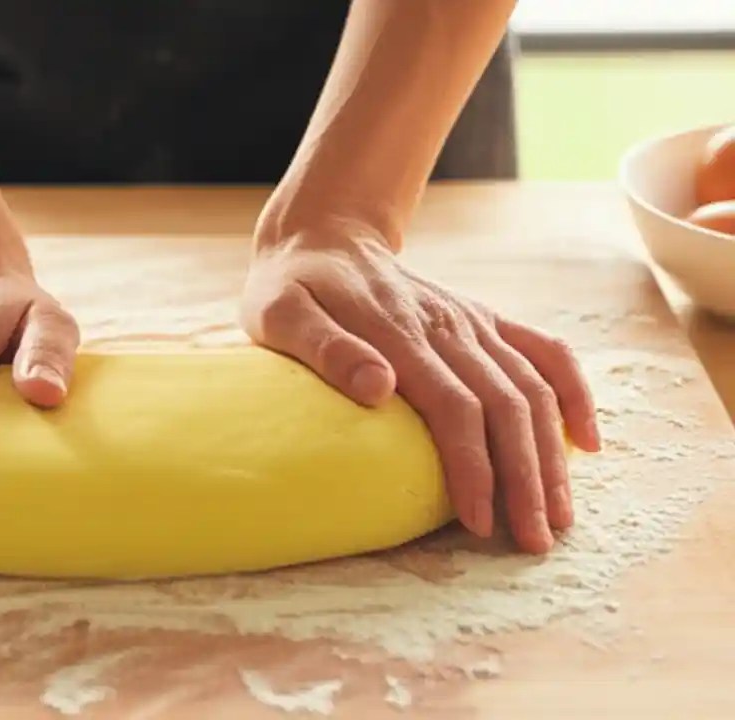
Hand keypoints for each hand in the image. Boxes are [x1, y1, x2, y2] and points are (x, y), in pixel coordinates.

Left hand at [241, 219, 599, 552]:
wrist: (324, 239)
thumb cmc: (292, 288)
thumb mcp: (281, 314)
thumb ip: (324, 350)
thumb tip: (377, 389)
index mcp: (400, 333)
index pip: (454, 408)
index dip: (473, 467)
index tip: (480, 522)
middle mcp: (449, 327)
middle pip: (506, 407)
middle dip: (525, 479)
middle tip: (534, 542)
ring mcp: (472, 322)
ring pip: (533, 390)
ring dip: (551, 455)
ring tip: (558, 517)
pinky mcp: (484, 320)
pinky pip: (546, 352)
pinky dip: (574, 395)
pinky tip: (587, 442)